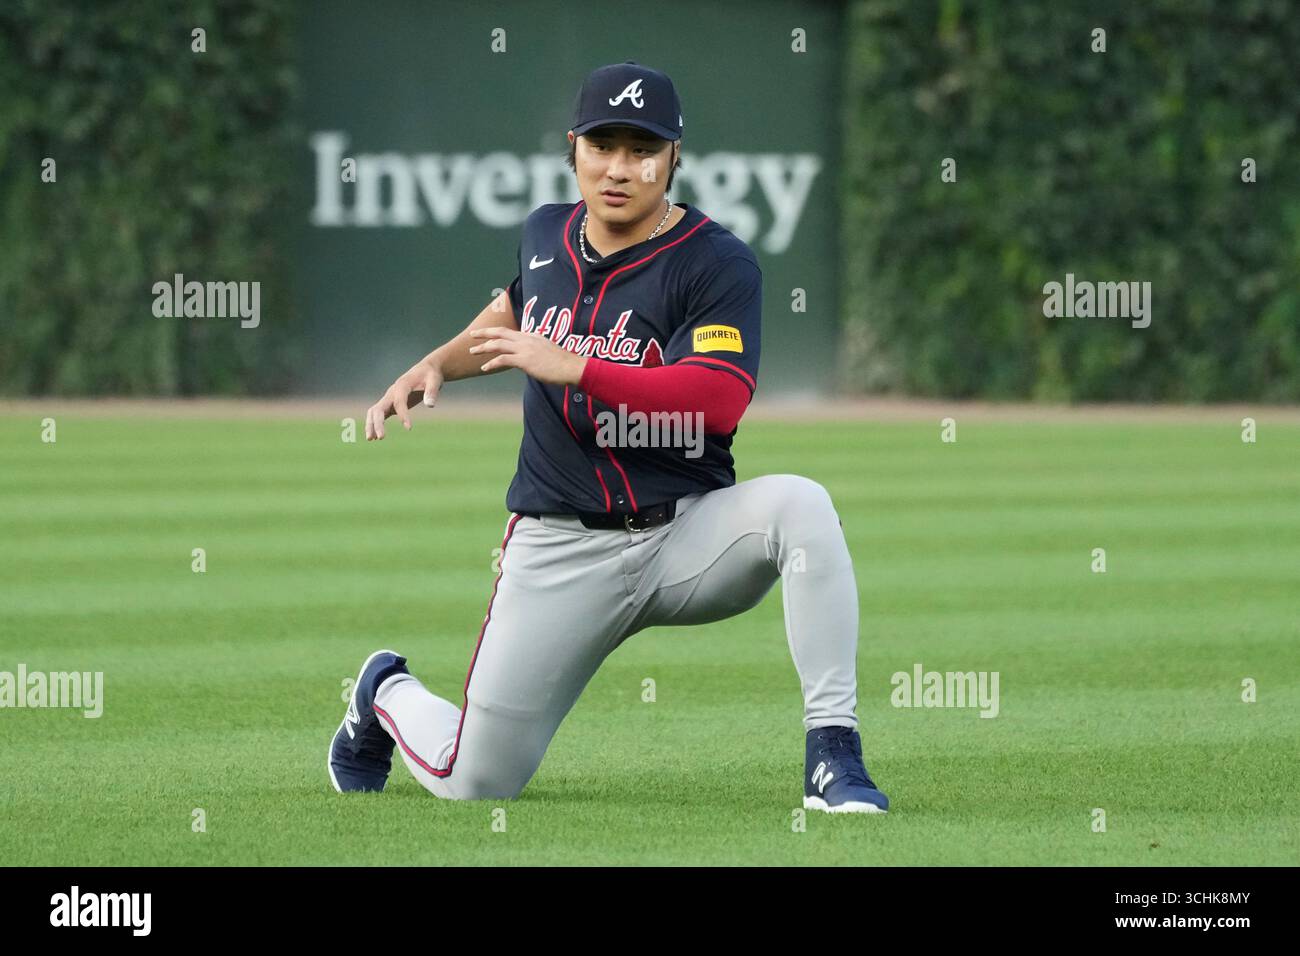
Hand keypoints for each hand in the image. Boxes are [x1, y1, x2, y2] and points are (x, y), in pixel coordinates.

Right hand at [365, 360, 443, 439]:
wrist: (426, 370)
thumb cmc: (431, 375)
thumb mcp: (435, 381)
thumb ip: (432, 392)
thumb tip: (430, 405)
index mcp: (402, 385)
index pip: (399, 401)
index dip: (403, 414)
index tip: (409, 428)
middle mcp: (392, 392)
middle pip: (379, 408)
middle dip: (377, 423)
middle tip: (380, 438)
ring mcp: (389, 398)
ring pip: (374, 412)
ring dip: (371, 424)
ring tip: (371, 439)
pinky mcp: (391, 404)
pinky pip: (379, 414)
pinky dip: (375, 424)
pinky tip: (374, 436)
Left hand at [468, 327, 586, 385]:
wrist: (572, 367)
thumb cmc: (563, 363)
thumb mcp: (548, 352)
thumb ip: (537, 352)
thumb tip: (531, 359)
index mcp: (532, 336)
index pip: (510, 332)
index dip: (497, 332)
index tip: (487, 334)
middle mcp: (526, 339)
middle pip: (500, 332)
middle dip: (484, 333)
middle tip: (472, 335)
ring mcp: (525, 348)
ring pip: (497, 344)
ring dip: (483, 348)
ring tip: (472, 352)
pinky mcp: (524, 360)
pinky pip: (502, 360)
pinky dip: (491, 363)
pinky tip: (484, 368)